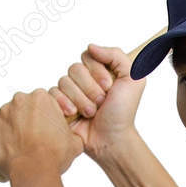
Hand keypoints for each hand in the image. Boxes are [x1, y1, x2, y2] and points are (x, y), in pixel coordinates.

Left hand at [0, 89, 82, 181]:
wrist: (34, 170)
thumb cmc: (53, 155)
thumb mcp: (74, 141)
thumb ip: (71, 132)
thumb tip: (71, 136)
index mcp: (40, 97)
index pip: (42, 103)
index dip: (45, 117)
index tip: (46, 129)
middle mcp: (19, 100)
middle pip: (23, 108)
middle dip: (27, 120)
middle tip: (34, 139)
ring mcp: (2, 113)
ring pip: (7, 118)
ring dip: (12, 128)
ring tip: (21, 147)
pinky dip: (0, 138)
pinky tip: (9, 150)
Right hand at [50, 42, 145, 162]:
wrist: (111, 139)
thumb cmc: (123, 112)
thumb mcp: (133, 79)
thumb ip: (117, 55)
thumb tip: (91, 46)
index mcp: (99, 70)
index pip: (87, 55)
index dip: (97, 71)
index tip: (109, 86)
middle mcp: (84, 79)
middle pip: (75, 68)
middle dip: (90, 88)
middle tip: (101, 103)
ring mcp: (70, 92)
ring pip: (64, 82)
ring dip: (81, 100)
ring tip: (91, 113)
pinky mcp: (59, 105)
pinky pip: (52, 94)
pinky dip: (63, 103)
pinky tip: (74, 113)